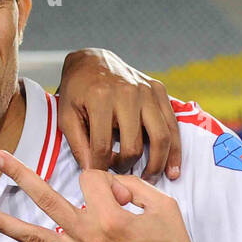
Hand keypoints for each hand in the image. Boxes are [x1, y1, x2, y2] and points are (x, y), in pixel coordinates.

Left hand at [0, 150, 219, 241]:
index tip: (119, 192)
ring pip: (34, 236)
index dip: (103, 179)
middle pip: (46, 198)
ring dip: (2, 222)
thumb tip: (110, 185)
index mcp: (111, 217)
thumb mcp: (164, 206)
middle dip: (19, 175)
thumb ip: (135, 186)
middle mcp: (89, 237)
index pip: (91, 180)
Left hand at [57, 49, 181, 177]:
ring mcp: (147, 91)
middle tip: (120, 176)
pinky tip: (172, 169)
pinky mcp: (159, 90)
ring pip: (160, 138)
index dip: (100, 167)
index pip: (103, 146)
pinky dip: (175, 150)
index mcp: (101, 98)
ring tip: (150, 181)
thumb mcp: (67, 115)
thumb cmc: (77, 91)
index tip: (99, 177)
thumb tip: (92, 173)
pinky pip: (172, 125)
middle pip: (134, 146)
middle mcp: (128, 93)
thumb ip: (77, 144)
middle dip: (126, 167)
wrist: (93, 61)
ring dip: (157, 165)